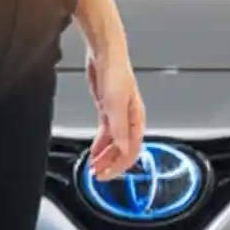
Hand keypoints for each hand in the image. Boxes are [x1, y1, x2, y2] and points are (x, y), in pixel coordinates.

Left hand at [85, 47, 145, 181]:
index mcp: (136, 118)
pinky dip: (100, 144)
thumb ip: (119, 128)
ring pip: (114, 142)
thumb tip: (122, 149)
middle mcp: (129, 118)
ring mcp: (118, 114)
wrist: (105, 54)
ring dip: (104, 156)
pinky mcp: (107, 109)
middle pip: (123, 148)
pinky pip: (106, 133)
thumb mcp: (116, 103)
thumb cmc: (116, 72)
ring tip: (94, 167)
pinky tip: (93, 151)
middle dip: (111, 163)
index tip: (107, 175)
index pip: (132, 149)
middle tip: (98, 175)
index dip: (120, 165)